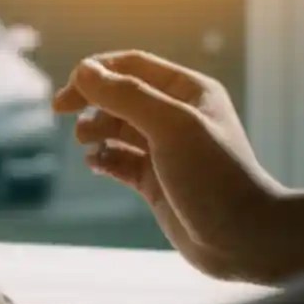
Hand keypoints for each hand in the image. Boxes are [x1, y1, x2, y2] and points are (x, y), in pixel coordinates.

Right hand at [53, 51, 285, 281]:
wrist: (243, 238)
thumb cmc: (215, 176)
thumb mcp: (170, 126)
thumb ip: (126, 96)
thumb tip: (83, 71)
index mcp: (188, 91)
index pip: (132, 66)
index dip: (97, 72)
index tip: (69, 90)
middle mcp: (178, 116)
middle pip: (120, 95)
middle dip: (90, 100)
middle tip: (60, 110)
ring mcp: (166, 150)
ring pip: (117, 128)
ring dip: (95, 129)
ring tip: (86, 143)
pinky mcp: (156, 181)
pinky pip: (120, 160)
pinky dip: (103, 158)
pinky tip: (96, 164)